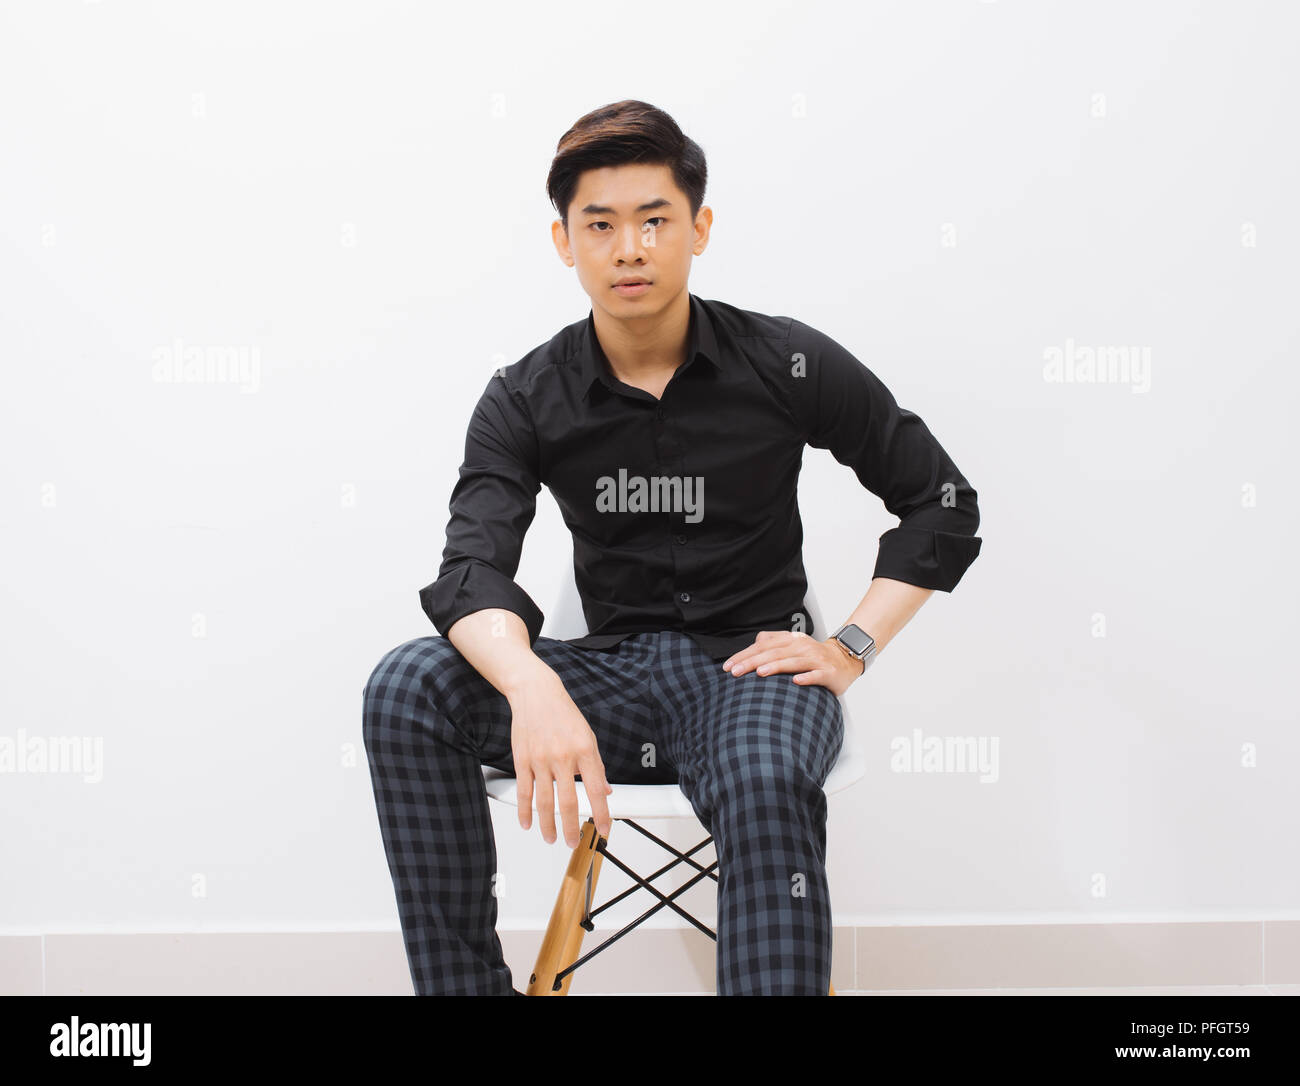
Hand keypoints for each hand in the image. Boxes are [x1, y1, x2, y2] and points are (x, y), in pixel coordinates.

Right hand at [507, 672, 612, 847]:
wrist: (536, 693)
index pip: (596, 790)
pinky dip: (525, 810)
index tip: (604, 830)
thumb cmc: (563, 713)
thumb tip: (606, 791)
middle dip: (572, 827)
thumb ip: (596, 766)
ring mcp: (540, 759)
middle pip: (569, 801)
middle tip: (574, 843)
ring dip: (548, 825)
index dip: (602, 813)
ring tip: (552, 839)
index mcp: (584, 750)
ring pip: (545, 801)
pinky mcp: (522, 759)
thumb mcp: (588, 736)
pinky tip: (528, 824)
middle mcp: (563, 756)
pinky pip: (524, 791)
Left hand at [721, 630, 864, 697]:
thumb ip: (772, 642)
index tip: (728, 666)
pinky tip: (796, 682)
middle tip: (735, 672)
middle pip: (773, 653)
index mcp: (790, 640)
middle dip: (752, 662)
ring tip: (760, 672)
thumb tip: (754, 642)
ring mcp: (815, 660)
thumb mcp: (792, 645)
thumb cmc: (813, 656)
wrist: (845, 659)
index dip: (744, 655)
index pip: (763, 645)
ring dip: (776, 666)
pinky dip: (806, 677)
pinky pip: (816, 675)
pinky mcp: (828, 672)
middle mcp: (801, 647)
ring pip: (793, 662)